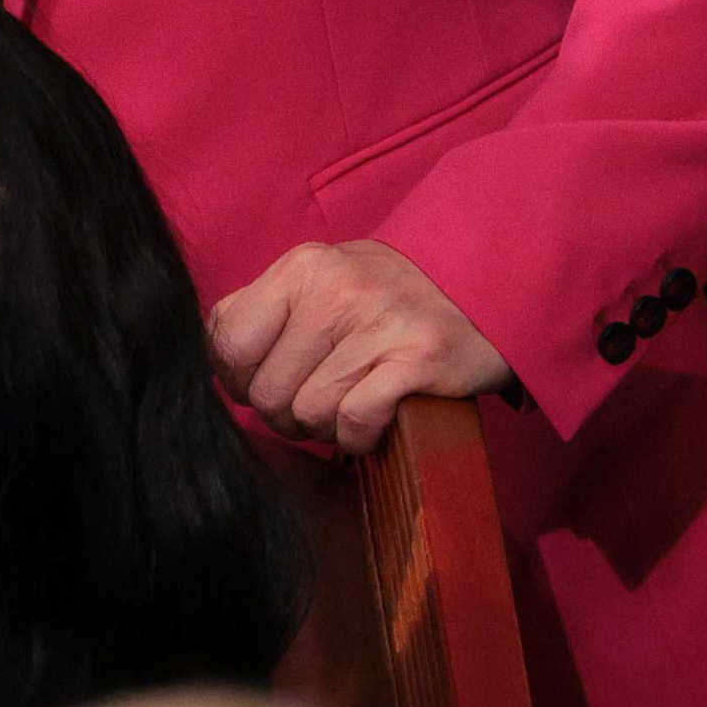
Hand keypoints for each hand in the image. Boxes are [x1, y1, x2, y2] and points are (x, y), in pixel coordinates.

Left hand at [209, 239, 510, 455]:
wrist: (487, 282)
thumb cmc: (390, 293)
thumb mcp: (324, 278)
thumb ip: (269, 309)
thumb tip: (219, 359)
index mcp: (301, 268)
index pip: (228, 341)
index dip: (236, 379)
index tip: (258, 386)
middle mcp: (336, 291)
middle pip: (266, 389)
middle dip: (283, 413)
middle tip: (313, 406)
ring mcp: (379, 325)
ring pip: (308, 412)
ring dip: (324, 428)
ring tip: (347, 409)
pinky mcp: (419, 360)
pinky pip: (355, 422)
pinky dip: (359, 437)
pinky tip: (374, 425)